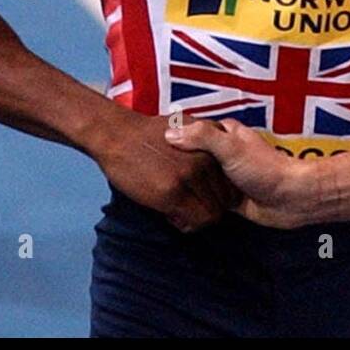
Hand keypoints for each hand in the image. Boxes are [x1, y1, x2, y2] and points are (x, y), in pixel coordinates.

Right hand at [90, 110, 240, 231]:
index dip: (221, 191)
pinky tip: (172, 215)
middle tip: (192, 206)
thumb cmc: (147, 131)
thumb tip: (216, 160)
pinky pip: (195, 220)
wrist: (117, 133)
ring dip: (199, 217)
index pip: (232, 179)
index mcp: (212, 143)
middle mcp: (207, 159)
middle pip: (226, 198)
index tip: (206, 194)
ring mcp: (191, 175)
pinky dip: (187, 224)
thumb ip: (204, 139)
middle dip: (212, 206)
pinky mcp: (173, 192)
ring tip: (181, 211)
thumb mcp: (186, 125)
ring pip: (213, 212)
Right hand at [165, 117, 310, 228]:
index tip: (149, 143)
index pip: (192, 130)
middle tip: (151, 170)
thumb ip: (202, 137)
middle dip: (175, 162)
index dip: (173, 135)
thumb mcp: (231, 147)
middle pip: (192, 155)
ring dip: (183, 183)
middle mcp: (224, 153)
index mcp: (226, 134)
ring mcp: (226, 176)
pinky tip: (175, 205)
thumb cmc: (263, 168)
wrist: (289, 199)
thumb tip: (169, 133)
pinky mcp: (228, 197)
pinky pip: (204, 197)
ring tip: (158, 187)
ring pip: (197, 178)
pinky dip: (193, 201)